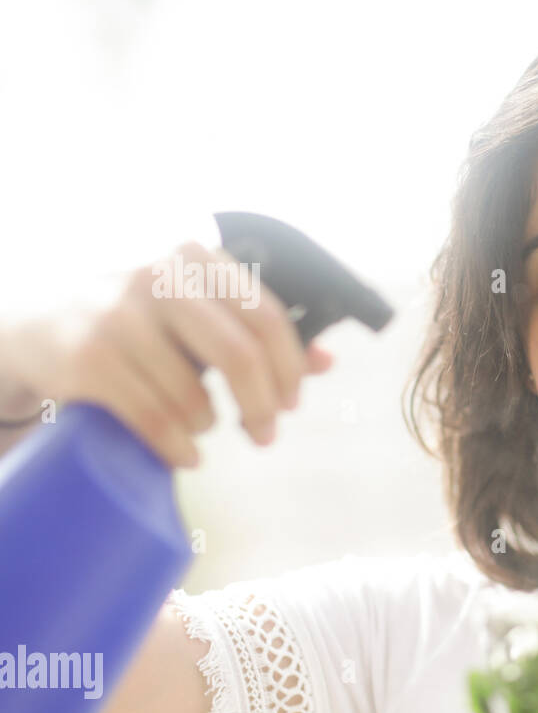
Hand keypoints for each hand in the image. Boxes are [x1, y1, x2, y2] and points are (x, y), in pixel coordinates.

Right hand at [0, 241, 333, 467]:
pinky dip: (178, 446)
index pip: (268, 316)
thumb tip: (327, 362)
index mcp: (195, 258)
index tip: (292, 404)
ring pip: (194, 394)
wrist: (36, 326)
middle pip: (241, 355)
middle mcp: (158, 276)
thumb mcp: (194, 316)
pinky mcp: (88, 356)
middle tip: (265, 435)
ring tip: (204, 431)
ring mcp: (118, 314)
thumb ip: (258, 332)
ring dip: (209, 426)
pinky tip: (185, 454)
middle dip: (263, 407)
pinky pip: (154, 418)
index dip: (290, 369)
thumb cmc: (135, 324)